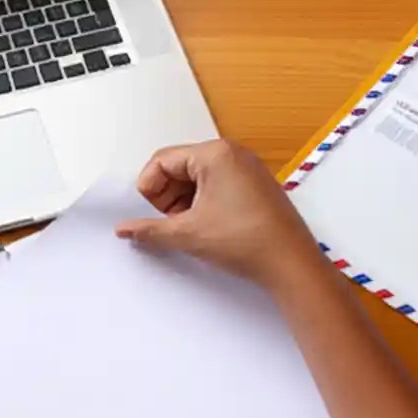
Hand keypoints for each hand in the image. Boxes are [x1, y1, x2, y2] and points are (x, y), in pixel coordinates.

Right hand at [114, 140, 325, 293]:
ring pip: (197, 178)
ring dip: (184, 203)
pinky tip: (206, 228)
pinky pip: (217, 186)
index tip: (148, 214)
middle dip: (167, 197)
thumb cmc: (249, 240)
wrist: (290, 263)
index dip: (149, 189)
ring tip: (189, 229)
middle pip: (179, 167)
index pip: (162, 161)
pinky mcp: (254, 186)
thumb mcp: (187, 234)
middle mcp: (232, 154)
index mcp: (215, 154)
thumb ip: (149, 229)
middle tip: (170, 224)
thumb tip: (126, 228)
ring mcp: (246, 169)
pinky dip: (203, 204)